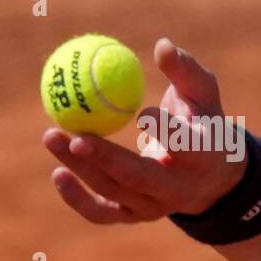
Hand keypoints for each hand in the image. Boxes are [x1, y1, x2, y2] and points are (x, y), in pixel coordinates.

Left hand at [43, 38, 246, 223]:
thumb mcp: (204, 95)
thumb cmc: (203, 123)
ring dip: (80, 167)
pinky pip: (101, 212)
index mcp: (204, 157)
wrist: (209, 179)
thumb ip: (186, 71)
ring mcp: (154, 207)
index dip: (165, 131)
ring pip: (113, 191)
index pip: (187, 146)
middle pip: (139, 177)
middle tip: (75, 135)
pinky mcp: (133, 216)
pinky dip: (76, 197)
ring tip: (51, 136)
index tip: (141, 111)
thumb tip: (162, 44)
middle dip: (105, 159)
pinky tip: (57, 172)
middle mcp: (179, 189)